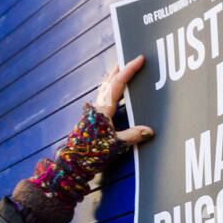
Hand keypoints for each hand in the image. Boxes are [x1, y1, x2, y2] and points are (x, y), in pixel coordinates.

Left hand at [11, 55, 153, 222]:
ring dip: (113, 78)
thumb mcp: (116, 145)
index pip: (118, 83)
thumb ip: (133, 136)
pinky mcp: (90, 119)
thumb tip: (150, 131)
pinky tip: (114, 95)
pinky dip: (110, 90)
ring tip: (122, 72)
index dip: (130, 70)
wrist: (71, 163)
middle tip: (129, 59)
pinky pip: (102, 97)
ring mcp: (92, 112)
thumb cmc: (92, 153)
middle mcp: (96, 106)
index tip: (140, 59)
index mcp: (103, 108)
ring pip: (104, 88)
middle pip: (108, 81)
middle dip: (119, 69)